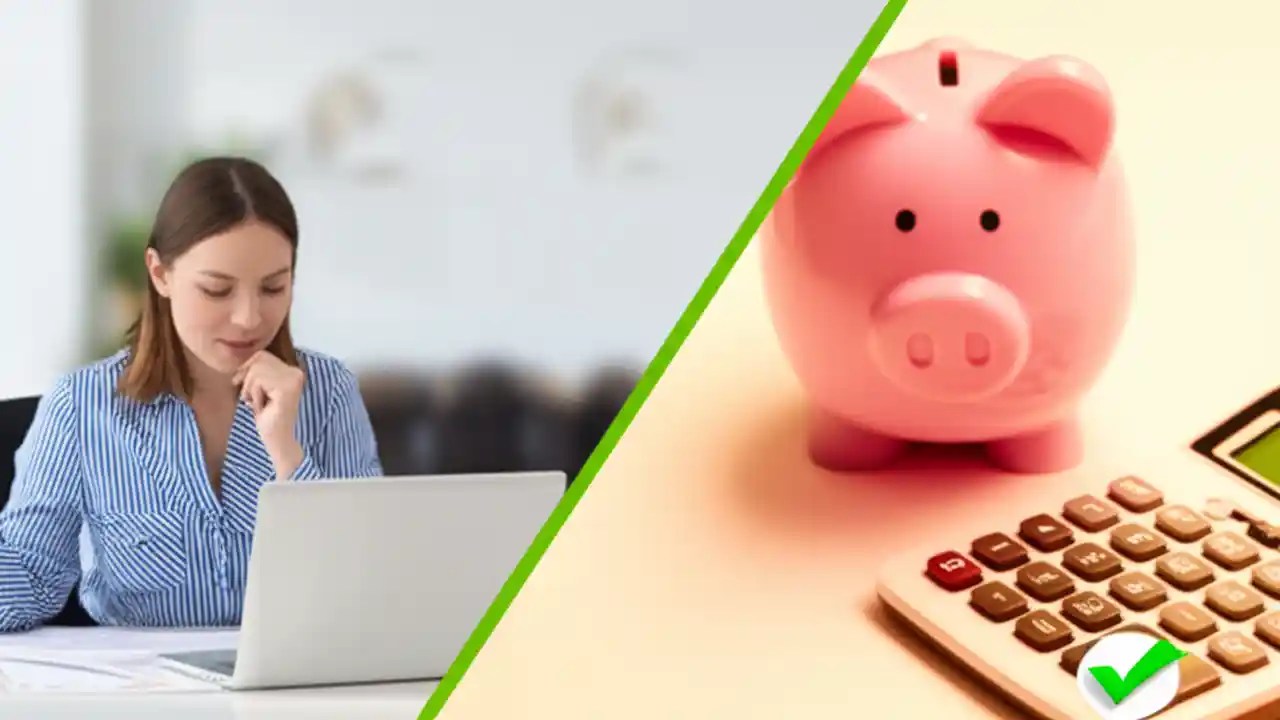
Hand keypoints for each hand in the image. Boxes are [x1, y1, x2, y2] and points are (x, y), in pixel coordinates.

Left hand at [233, 351, 305, 478]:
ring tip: (259, 404)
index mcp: (293, 370)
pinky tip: (262, 407)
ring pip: (256, 371)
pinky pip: (258, 382)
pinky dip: (254, 396)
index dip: (247, 368)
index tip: (243, 386)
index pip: (261, 354)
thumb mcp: (259, 387)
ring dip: (251, 390)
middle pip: (258, 360)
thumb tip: (240, 361)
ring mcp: (293, 380)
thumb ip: (256, 370)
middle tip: (252, 398)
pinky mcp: (287, 389)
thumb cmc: (267, 416)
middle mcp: (296, 372)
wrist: (277, 439)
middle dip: (248, 380)